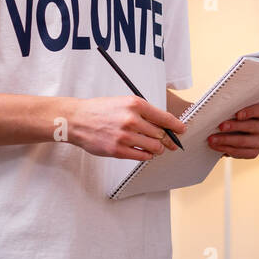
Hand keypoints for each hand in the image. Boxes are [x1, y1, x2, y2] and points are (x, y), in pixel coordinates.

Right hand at [66, 96, 187, 160]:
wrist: (76, 120)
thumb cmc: (100, 110)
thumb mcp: (124, 103)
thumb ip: (144, 112)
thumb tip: (164, 124)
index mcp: (135, 105)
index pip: (164, 117)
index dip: (176, 126)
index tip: (182, 130)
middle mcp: (131, 120)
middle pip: (161, 134)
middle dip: (168, 140)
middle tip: (171, 143)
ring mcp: (124, 136)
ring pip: (154, 147)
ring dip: (159, 149)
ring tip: (157, 149)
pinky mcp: (117, 150)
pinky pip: (141, 156)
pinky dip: (147, 156)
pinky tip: (146, 153)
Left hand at [209, 103, 258, 158]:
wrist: (241, 128)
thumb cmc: (240, 114)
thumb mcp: (242, 108)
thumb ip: (237, 107)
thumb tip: (221, 109)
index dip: (250, 112)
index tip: (237, 114)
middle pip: (252, 127)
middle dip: (234, 127)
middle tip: (220, 126)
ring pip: (244, 142)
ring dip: (226, 140)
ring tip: (212, 139)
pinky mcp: (255, 153)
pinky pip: (240, 153)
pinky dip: (226, 149)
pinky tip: (217, 146)